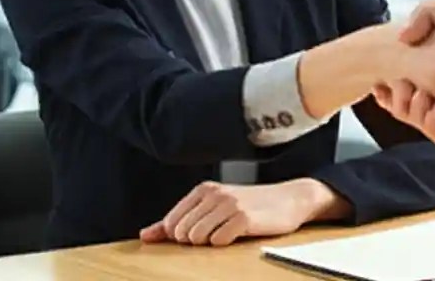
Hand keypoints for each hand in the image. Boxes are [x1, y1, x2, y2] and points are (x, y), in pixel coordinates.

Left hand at [139, 179, 338, 245]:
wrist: (289, 200)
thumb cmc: (250, 206)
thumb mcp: (211, 208)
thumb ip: (176, 221)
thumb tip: (145, 236)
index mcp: (203, 190)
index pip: (171, 223)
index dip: (182, 236)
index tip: (202, 231)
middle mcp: (214, 194)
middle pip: (182, 233)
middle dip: (196, 240)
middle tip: (217, 232)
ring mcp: (229, 204)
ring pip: (198, 238)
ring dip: (211, 242)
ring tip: (228, 232)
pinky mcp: (244, 218)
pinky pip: (219, 241)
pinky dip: (226, 243)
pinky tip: (238, 233)